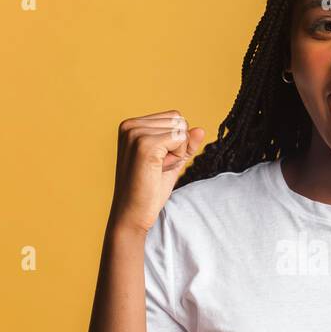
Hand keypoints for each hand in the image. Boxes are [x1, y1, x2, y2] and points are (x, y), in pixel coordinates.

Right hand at [110, 110, 206, 235]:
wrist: (132, 214)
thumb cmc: (149, 190)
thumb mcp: (171, 161)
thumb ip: (185, 144)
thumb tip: (200, 130)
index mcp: (131, 125)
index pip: (174, 117)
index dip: (175, 142)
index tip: (156, 162)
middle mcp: (130, 125)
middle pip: (179, 121)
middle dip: (177, 147)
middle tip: (157, 167)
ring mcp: (136, 133)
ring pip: (181, 130)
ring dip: (176, 154)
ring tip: (156, 169)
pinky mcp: (145, 145)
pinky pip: (180, 140)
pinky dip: (176, 159)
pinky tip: (159, 170)